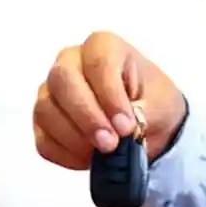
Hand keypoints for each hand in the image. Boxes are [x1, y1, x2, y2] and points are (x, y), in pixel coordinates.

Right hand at [34, 31, 186, 168]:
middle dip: (87, 116)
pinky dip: (65, 154)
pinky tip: (89, 159)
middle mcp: (71, 62)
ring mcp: (52, 91)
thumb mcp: (161, 105)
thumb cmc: (153, 104)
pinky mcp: (45, 122)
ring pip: (47, 110)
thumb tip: (120, 129)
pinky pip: (44, 139)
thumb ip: (143, 114)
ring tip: (103, 152)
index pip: (97, 63)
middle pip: (63, 80)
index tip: (126, 125)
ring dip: (75, 138)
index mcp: (102, 46)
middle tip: (110, 143)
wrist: (149, 125)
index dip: (110, 96)